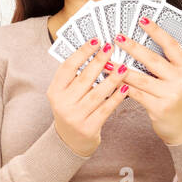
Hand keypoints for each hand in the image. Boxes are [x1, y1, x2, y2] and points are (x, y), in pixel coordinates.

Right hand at [46, 36, 128, 156]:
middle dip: (99, 61)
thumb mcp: (65, 94)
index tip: (96, 40)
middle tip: (112, 47)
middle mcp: (62, 104)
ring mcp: (75, 117)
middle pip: (84, 78)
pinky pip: (106, 109)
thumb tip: (96, 51)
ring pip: (97, 94)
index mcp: (54, 91)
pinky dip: (117, 97)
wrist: (69, 141)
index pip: (68, 67)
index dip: (82, 52)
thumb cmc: (71, 109)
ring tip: (124, 66)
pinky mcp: (88, 128)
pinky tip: (126, 87)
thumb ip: (75, 77)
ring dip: (112, 78)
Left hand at [112, 19, 181, 146]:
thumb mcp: (178, 78)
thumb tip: (138, 45)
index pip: (172, 45)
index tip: (142, 19)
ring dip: (120, 69)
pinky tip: (109, 80)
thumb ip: (165, 64)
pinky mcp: (159, 108)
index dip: (157, 31)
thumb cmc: (176, 97)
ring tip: (106, 61)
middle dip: (133, 48)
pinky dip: (121, 86)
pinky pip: (135, 93)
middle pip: (153, 60)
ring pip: (141, 78)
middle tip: (117, 38)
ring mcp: (171, 94)